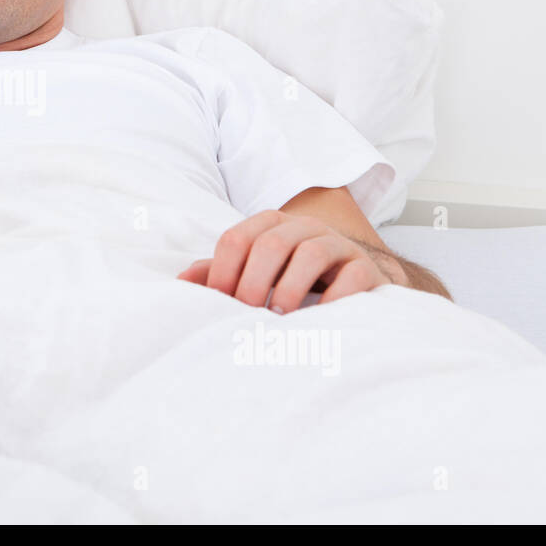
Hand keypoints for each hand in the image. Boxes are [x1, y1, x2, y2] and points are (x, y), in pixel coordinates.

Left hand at [176, 210, 398, 313]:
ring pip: (312, 253)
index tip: (220, 304)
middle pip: (272, 243)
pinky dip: (334, 298)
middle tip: (248, 314)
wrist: (357, 281)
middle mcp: (304, 227)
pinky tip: (318, 321)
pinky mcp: (365, 267)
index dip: (222, 272)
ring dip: (290, 288)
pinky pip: (352, 276)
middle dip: (253, 282)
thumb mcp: (256, 271)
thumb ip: (220, 272)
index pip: (236, 238)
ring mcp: (338, 244)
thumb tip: (180, 282)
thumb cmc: (294, 278)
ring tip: (279, 318)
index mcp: (270, 225)